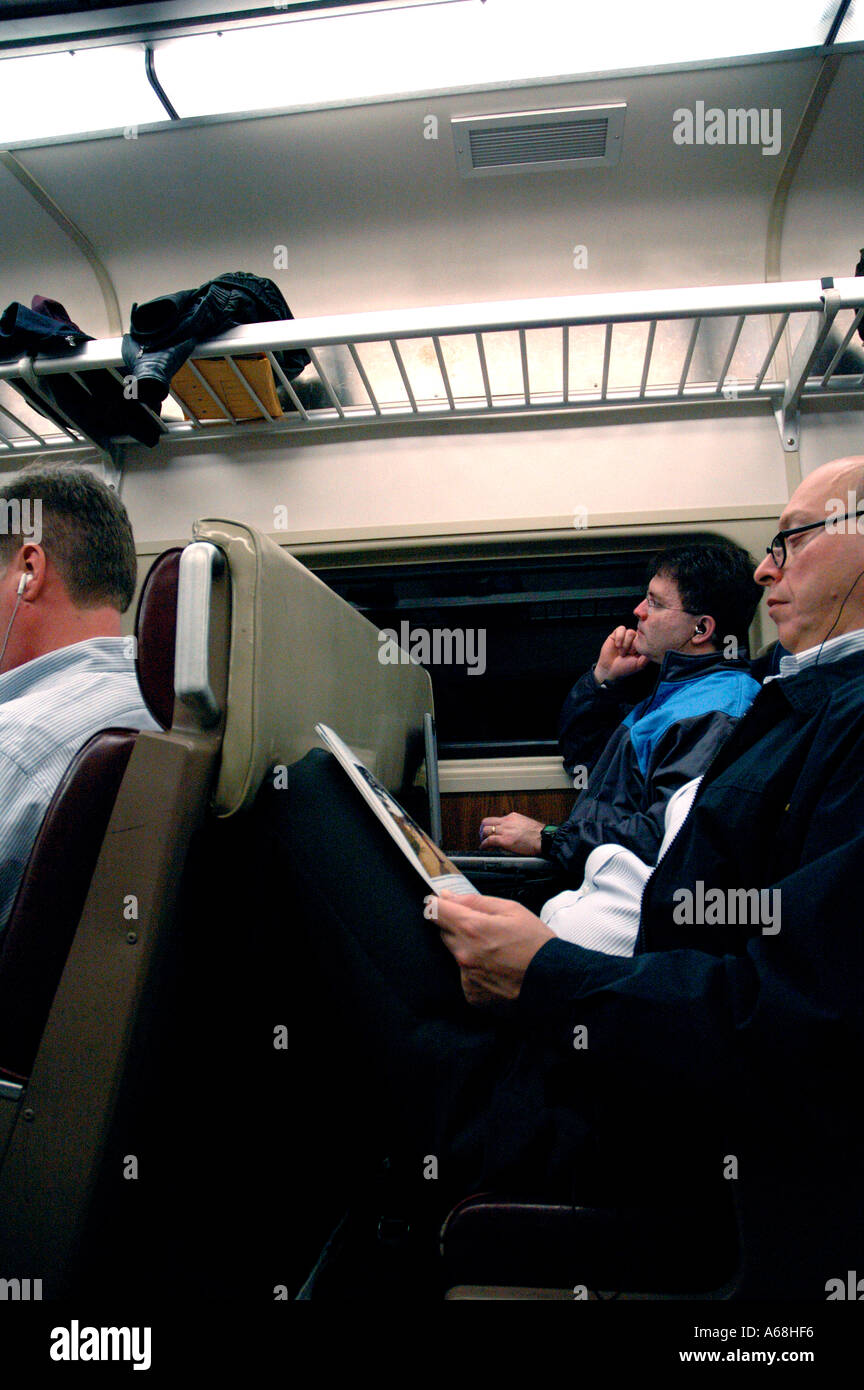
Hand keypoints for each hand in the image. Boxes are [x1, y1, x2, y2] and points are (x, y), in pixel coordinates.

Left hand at [427, 891, 553, 1002]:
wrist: (554, 981)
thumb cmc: (536, 943)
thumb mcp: (512, 910)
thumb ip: (475, 901)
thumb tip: (447, 896)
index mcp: (472, 929)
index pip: (436, 911)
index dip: (438, 904)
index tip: (442, 903)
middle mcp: (464, 954)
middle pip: (445, 933)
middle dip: (459, 927)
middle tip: (485, 930)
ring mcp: (467, 977)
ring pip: (456, 955)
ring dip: (468, 950)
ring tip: (496, 952)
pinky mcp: (472, 994)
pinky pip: (466, 976)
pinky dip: (476, 971)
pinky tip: (497, 970)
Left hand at [479, 812, 543, 854]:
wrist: (544, 838)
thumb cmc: (539, 834)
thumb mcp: (526, 824)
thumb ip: (517, 826)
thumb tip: (513, 832)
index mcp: (512, 816)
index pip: (496, 819)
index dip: (491, 825)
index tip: (491, 830)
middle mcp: (507, 821)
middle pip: (487, 821)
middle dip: (483, 829)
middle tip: (483, 835)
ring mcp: (505, 830)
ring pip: (486, 830)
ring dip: (482, 837)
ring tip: (483, 842)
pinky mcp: (504, 840)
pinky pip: (489, 841)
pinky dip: (484, 845)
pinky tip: (483, 848)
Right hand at [594, 626, 649, 683]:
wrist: (609, 669)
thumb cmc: (625, 668)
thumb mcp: (639, 664)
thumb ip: (647, 656)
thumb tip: (653, 648)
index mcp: (641, 646)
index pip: (646, 639)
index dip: (640, 646)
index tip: (635, 655)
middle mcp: (634, 640)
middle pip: (639, 635)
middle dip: (633, 646)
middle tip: (628, 654)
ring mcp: (625, 636)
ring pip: (630, 632)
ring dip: (625, 644)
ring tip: (621, 652)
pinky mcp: (616, 634)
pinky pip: (621, 629)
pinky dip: (619, 637)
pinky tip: (617, 645)